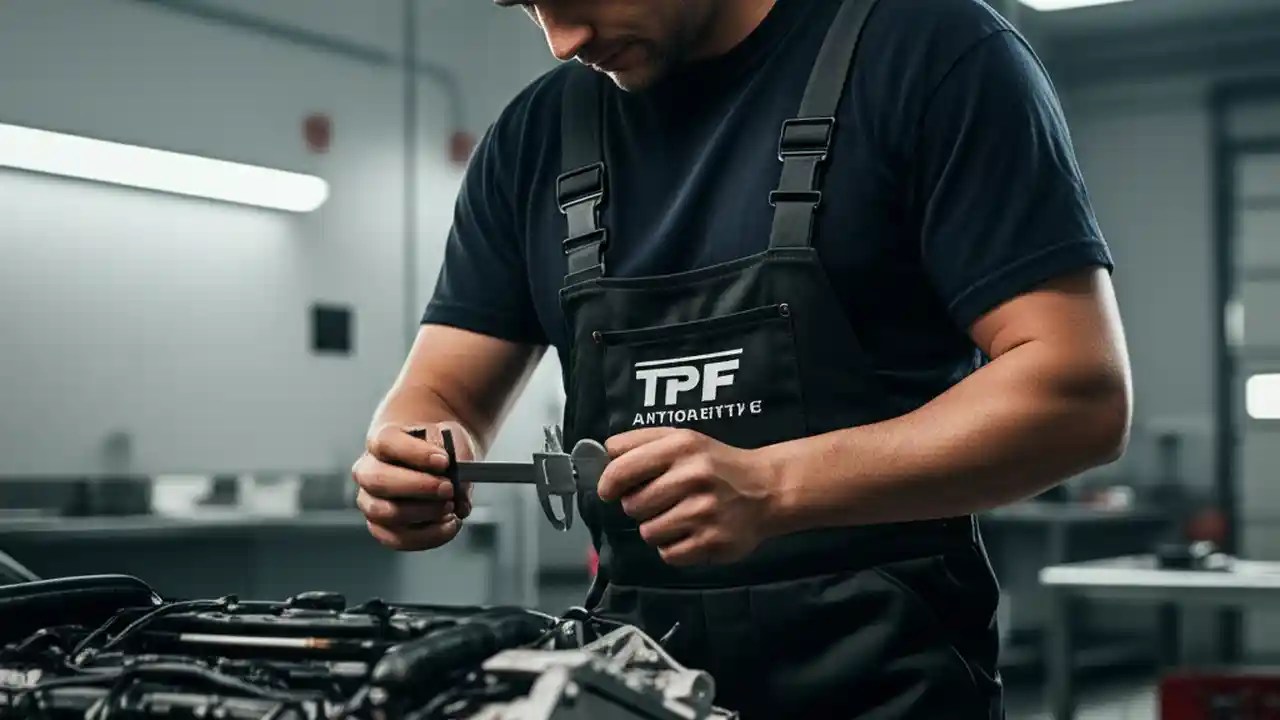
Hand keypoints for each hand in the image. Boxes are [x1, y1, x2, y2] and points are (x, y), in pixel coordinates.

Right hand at [352, 421, 475, 550]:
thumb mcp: (453, 443)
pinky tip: (450, 524)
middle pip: (379, 481)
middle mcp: (368, 471)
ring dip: (422, 513)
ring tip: (450, 507)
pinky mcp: (382, 528)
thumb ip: (459, 463)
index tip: (444, 460)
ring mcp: (371, 502)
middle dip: (418, 487)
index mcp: (381, 441)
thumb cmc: (440, 451)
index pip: (386, 443)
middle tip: (448, 489)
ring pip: (385, 513)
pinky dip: (427, 536)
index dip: (414, 452)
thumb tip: (460, 495)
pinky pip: (397, 539)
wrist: (437, 463)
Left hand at [597, 427, 783, 566]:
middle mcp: (693, 477)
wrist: (767, 490)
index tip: (609, 490)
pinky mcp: (713, 542)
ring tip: (679, 516)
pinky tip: (690, 532)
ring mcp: (704, 512)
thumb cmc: (716, 465)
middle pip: (632, 505)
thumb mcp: (683, 440)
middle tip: (660, 500)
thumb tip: (602, 455)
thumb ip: (640, 443)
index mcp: (681, 447)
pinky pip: (668, 554)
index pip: (622, 469)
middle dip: (639, 505)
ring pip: (648, 532)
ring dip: (657, 527)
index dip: (608, 483)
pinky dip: (674, 547)